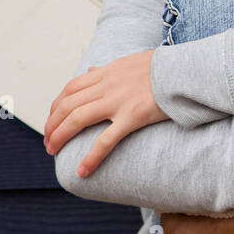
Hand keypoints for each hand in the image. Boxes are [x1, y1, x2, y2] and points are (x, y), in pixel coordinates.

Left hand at [44, 51, 168, 177]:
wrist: (185, 70)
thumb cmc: (163, 68)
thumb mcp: (130, 62)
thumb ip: (108, 69)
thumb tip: (91, 71)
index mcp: (107, 72)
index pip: (71, 88)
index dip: (56, 106)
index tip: (52, 120)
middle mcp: (107, 85)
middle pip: (68, 105)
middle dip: (52, 124)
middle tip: (48, 142)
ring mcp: (118, 102)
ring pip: (78, 119)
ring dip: (61, 136)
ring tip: (53, 151)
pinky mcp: (133, 117)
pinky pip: (106, 140)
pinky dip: (91, 157)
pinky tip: (82, 171)